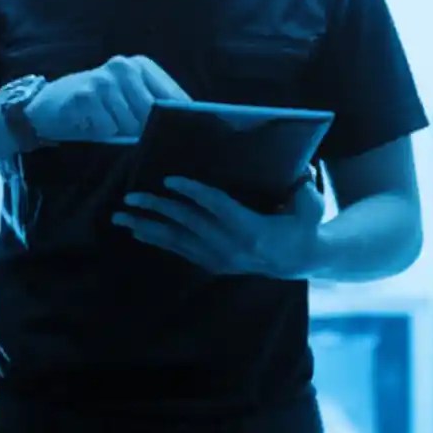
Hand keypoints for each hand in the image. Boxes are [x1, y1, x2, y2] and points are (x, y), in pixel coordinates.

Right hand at [25, 55, 189, 142]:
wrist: (47, 107)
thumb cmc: (96, 109)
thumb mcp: (128, 102)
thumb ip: (155, 109)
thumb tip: (189, 131)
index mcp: (142, 65)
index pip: (175, 98)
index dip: (179, 122)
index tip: (182, 140)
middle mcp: (124, 66)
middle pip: (153, 113)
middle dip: (146, 132)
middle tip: (131, 137)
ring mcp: (104, 78)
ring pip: (131, 124)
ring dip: (121, 135)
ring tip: (107, 127)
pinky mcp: (86, 94)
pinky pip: (108, 128)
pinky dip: (102, 134)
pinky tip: (90, 125)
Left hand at [113, 176, 326, 279]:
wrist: (300, 260)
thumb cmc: (304, 225)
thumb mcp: (311, 207)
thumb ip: (306, 191)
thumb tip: (302, 169)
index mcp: (252, 229)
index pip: (216, 207)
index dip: (192, 192)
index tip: (168, 179)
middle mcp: (230, 246)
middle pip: (187, 223)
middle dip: (157, 209)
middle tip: (131, 196)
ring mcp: (218, 258)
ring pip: (177, 240)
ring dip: (147, 227)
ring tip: (121, 217)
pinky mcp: (212, 263)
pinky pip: (179, 250)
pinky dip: (157, 239)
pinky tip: (137, 231)